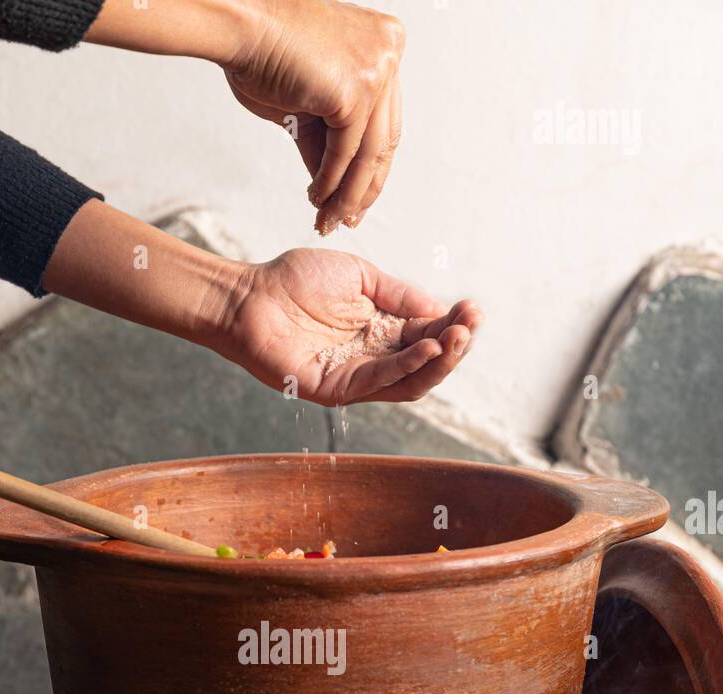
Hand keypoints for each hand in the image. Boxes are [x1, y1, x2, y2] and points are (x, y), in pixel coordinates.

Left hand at [223, 248, 480, 405]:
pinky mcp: (337, 390)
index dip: (453, 323)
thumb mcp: (360, 275)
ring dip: (439, 361)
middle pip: (427, 361)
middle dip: (454, 344)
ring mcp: (357, 376)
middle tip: (471, 322)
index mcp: (381, 329)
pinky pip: (380, 382)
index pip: (428, 333)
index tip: (473, 307)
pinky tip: (427, 348)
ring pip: (411, 380)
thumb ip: (398, 293)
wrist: (250, 296)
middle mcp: (374, 357)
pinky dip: (407, 366)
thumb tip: (438, 307)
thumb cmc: (296, 281)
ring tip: (457, 337)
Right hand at [224, 0, 405, 233]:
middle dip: (364, 187)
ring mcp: (377, 70)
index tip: (355, 199)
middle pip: (385, 139)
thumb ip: (328, 137)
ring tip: (330, 220)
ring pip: (369, 153)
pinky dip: (331, 182)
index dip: (370, 167)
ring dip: (348, 195)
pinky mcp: (356, 91)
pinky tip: (316, 199)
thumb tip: (335, 185)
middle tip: (347, 219)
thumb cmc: (263, 53)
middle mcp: (388, 54)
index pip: (384, 121)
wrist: (238, 25)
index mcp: (383, 46)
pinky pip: (347, 153)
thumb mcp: (308, 101)